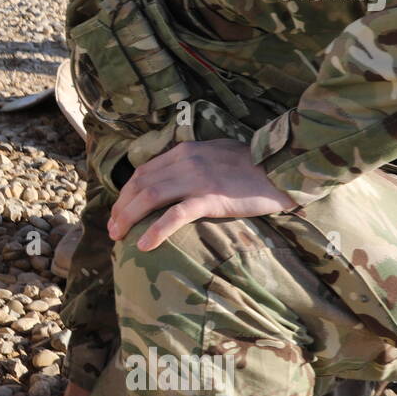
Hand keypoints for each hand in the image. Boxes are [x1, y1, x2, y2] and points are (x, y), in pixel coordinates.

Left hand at [106, 140, 296, 251]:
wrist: (283, 167)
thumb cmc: (254, 166)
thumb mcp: (216, 154)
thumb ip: (194, 163)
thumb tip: (174, 182)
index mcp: (185, 151)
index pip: (143, 172)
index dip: (126, 193)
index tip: (118, 211)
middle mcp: (185, 161)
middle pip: (140, 184)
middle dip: (121, 208)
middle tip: (112, 230)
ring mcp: (198, 179)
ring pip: (150, 197)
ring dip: (129, 217)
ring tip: (119, 237)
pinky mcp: (212, 198)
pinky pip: (177, 215)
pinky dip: (157, 230)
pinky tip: (145, 244)